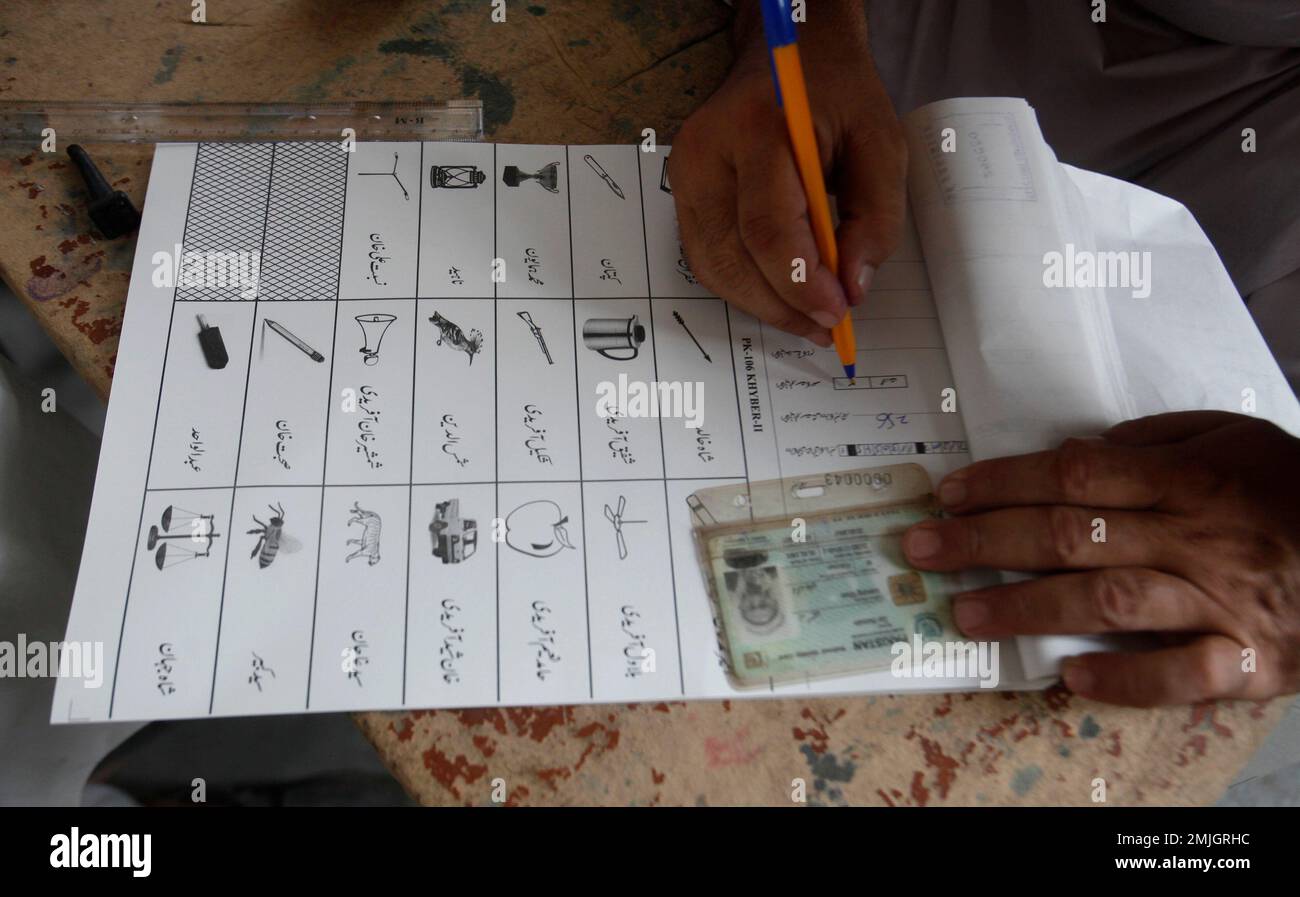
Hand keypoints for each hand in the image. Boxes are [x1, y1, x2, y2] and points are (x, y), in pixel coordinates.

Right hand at [669, 2, 905, 344]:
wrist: (789, 53)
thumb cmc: (838, 96)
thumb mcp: (882, 144)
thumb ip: (876, 217)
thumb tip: (853, 286)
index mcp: (757, 128)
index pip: (767, 226)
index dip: (800, 282)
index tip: (835, 312)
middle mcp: (707, 151)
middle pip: (731, 256)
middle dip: (779, 304)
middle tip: (824, 326)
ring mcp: (685, 172)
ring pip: (712, 266)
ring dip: (760, 304)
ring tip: (806, 318)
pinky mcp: (682, 189)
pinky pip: (707, 257)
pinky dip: (743, 286)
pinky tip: (781, 294)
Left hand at [901, 411, 1299, 706]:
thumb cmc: (1292, 490)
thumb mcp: (1233, 436)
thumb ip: (1155, 438)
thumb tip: (1080, 450)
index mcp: (1185, 479)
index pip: (1074, 475)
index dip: (1003, 482)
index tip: (948, 494)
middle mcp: (1193, 538)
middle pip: (1070, 535)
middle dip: (985, 542)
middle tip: (921, 550)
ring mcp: (1219, 601)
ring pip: (1108, 602)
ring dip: (1029, 610)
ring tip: (965, 614)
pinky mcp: (1248, 659)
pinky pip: (1180, 676)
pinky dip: (1124, 680)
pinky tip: (1070, 680)